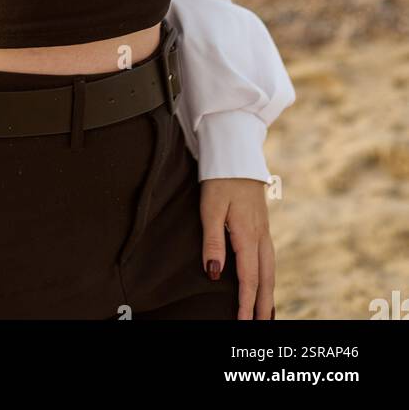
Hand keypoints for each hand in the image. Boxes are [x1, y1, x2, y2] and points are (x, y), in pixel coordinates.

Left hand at [200, 178, 275, 319]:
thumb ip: (212, 241)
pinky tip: (265, 281)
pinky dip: (269, 276)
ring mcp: (263, 230)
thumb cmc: (220, 179)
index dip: (246, 303)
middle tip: (262, 327)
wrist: (236, 152)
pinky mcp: (262, 224)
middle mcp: (260, 235)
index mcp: (248, 234)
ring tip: (267, 313)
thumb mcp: (211, 208)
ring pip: (270, 269)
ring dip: (269, 293)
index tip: (243, 322)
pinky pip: (269, 258)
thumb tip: (215, 273)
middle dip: (264, 305)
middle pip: (265, 278)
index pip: (249, 278)